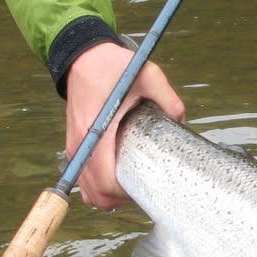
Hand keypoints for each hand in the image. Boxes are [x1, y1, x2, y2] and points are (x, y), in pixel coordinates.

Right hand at [65, 42, 184, 208]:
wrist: (83, 58)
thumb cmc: (113, 66)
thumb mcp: (148, 75)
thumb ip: (168, 98)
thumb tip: (181, 122)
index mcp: (96, 131)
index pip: (106, 181)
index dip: (128, 193)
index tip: (148, 183)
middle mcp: (80, 146)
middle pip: (96, 195)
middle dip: (122, 199)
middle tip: (146, 186)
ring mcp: (74, 149)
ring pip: (88, 192)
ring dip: (110, 196)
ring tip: (134, 182)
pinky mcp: (75, 148)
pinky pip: (84, 181)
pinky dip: (100, 187)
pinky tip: (120, 175)